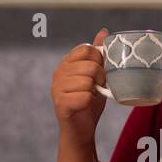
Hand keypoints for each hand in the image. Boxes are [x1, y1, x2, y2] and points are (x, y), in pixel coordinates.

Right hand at [51, 28, 109, 149]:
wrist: (81, 130)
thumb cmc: (89, 102)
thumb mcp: (97, 75)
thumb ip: (98, 55)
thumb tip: (103, 32)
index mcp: (66, 63)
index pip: (87, 48)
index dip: (99, 60)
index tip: (99, 73)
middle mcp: (58, 73)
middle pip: (90, 65)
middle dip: (99, 78)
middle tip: (96, 88)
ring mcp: (57, 88)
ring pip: (88, 81)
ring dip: (94, 92)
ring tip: (89, 97)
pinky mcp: (61, 104)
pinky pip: (85, 97)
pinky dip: (90, 103)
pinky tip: (84, 106)